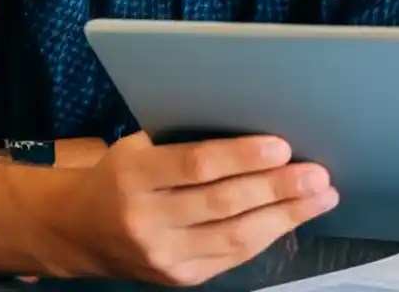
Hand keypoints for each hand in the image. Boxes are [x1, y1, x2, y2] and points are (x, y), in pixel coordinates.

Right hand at [49, 132, 337, 285]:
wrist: (77, 231)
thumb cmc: (120, 175)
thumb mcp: (138, 148)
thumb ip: (185, 141)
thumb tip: (256, 122)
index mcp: (133, 176)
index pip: (196, 166)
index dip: (242, 157)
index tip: (283, 146)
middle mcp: (146, 219)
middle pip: (224, 203)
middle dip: (278, 188)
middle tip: (318, 173)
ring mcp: (163, 255)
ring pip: (236, 236)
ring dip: (286, 216)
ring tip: (321, 196)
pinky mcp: (179, 277)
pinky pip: (233, 257)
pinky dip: (268, 235)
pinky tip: (292, 218)